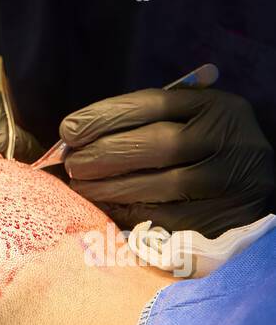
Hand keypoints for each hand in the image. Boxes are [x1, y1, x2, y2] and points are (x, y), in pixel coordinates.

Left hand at [60, 87, 275, 236]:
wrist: (262, 182)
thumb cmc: (208, 146)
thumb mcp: (191, 118)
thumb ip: (147, 119)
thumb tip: (77, 132)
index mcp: (215, 107)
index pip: (154, 104)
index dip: (105, 116)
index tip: (68, 129)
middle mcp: (227, 141)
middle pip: (159, 145)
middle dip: (105, 154)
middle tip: (71, 164)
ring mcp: (229, 182)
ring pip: (162, 187)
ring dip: (111, 188)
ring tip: (81, 187)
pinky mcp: (224, 219)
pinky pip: (169, 219)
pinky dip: (131, 214)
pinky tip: (107, 208)